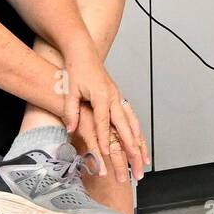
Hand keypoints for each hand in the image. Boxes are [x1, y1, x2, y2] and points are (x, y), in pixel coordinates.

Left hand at [60, 48, 145, 182]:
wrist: (84, 53)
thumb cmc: (76, 70)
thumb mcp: (70, 91)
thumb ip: (70, 111)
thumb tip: (71, 129)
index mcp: (102, 95)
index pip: (103, 121)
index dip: (104, 138)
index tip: (105, 153)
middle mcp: (114, 97)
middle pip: (124, 125)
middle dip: (130, 144)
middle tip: (135, 160)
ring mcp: (118, 97)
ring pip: (132, 122)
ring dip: (138, 140)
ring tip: (143, 157)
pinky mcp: (119, 98)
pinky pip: (131, 117)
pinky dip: (136, 131)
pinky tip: (139, 141)